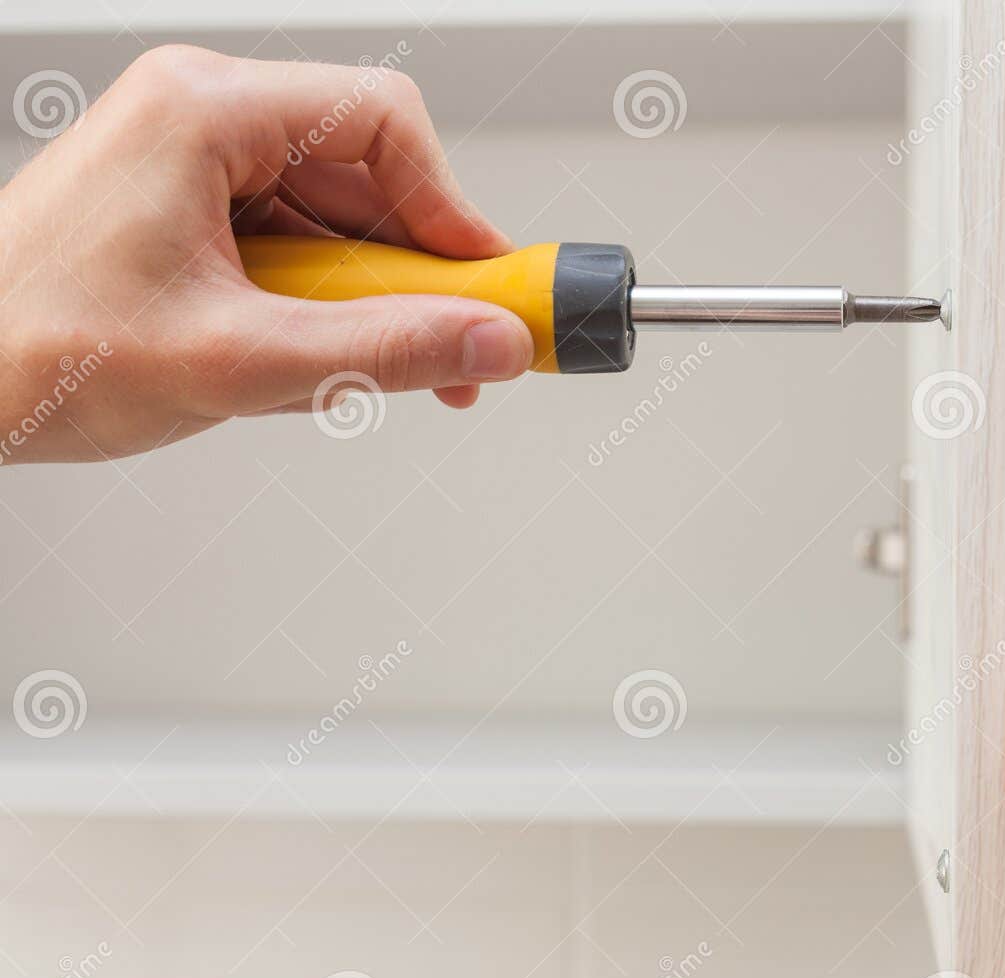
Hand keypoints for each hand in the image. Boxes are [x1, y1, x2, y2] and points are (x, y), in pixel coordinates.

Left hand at [0, 46, 534, 463]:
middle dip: (409, 270)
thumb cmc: (32, 349)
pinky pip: (289, 242)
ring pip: (332, 215)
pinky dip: (310, 306)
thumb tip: (487, 343)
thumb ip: (384, 352)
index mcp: (204, 110)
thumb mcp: (239, 361)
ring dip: (356, 299)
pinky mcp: (182, 207)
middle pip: (366, 171)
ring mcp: (187, 160)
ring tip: (335, 369)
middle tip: (447, 346)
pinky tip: (289, 359)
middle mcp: (197, 116)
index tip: (488, 286)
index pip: (384, 121)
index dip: (451, 209)